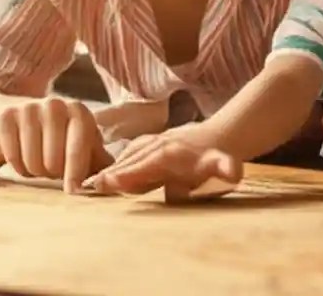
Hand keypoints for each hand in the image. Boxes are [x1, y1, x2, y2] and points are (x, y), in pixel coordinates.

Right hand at [0, 96, 112, 193]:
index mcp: (80, 112)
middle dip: (53, 173)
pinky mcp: (6, 116)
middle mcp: (56, 105)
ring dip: (35, 171)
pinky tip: (23, 157)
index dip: (75, 173)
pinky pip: (12, 157)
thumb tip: (117, 181)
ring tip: (40, 162)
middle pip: (53, 161)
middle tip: (54, 168)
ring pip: (32, 162)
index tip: (73, 191)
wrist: (25, 118)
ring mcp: (29, 108)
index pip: (77, 149)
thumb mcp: (84, 146)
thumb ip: (101, 163)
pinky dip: (17, 166)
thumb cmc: (63, 139)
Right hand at [91, 125, 242, 199]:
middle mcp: (158, 145)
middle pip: (130, 161)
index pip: (141, 166)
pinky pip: (132, 152)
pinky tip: (108, 173)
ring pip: (129, 155)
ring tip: (93, 182)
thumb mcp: (226, 165)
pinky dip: (120, 161)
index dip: (124, 175)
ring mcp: (154, 142)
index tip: (104, 183)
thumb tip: (233, 173)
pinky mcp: (153, 143)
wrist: (223, 135)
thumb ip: (226, 169)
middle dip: (110, 173)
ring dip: (112, 168)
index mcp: (169, 154)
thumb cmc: (221, 157)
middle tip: (89, 186)